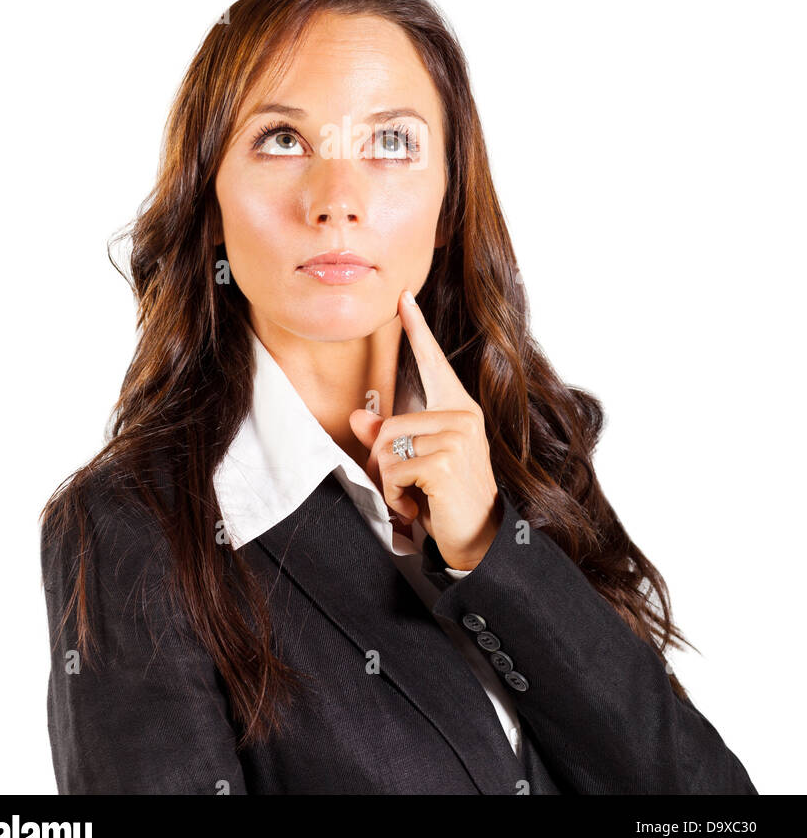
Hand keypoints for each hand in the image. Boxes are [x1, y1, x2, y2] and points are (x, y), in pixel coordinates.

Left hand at [348, 290, 502, 570]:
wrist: (480, 540)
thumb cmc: (448, 500)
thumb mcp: (417, 464)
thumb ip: (389, 437)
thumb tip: (357, 417)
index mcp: (459, 409)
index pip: (434, 362)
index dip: (417, 328)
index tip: (403, 296)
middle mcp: (462, 416)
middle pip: (389, 424)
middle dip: (385, 462)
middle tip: (408, 487)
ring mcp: (456, 436)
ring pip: (386, 446)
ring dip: (390, 481)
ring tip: (416, 496)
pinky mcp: (444, 460)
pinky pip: (392, 468)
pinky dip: (394, 495)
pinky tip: (417, 506)